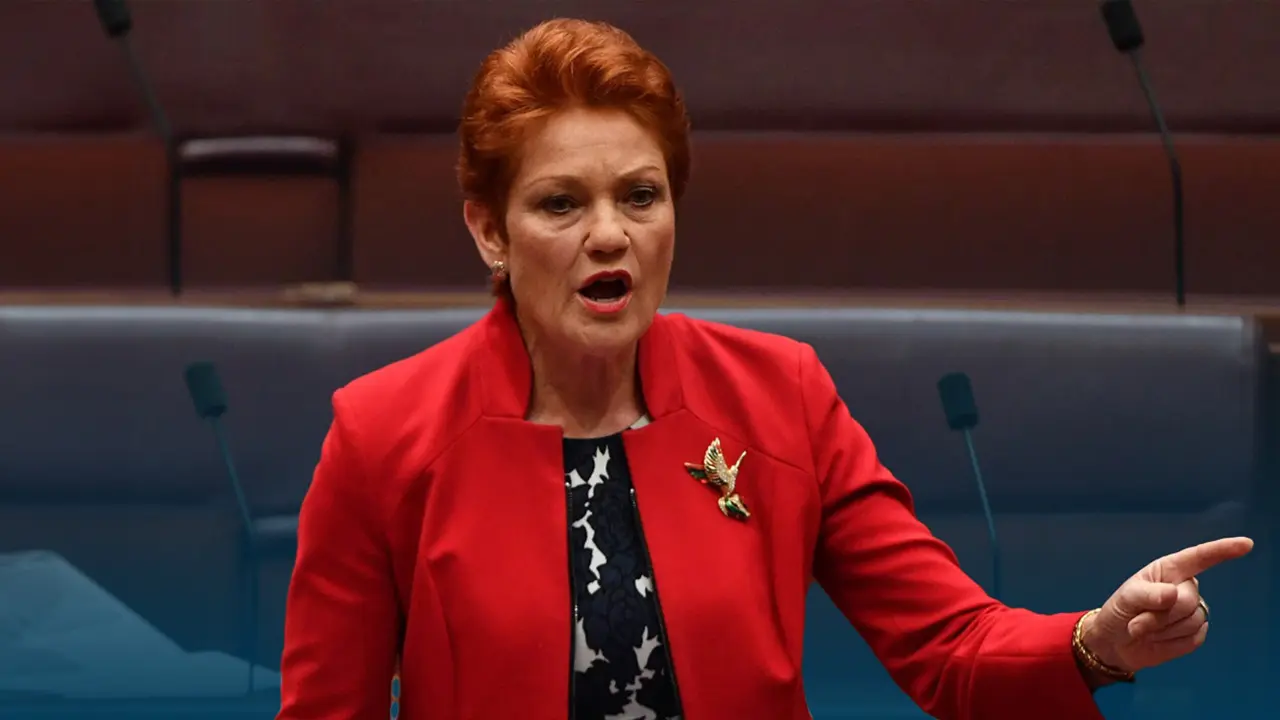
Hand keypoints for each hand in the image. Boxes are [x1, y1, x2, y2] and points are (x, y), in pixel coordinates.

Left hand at [1081, 536, 1252, 673]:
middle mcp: (1185, 588)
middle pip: (1188, 600)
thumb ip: (1147, 594)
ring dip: (1161, 630)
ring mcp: (1193, 611)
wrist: (1116, 643)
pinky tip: (1157, 640)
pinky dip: (1170, 643)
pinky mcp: (1195, 634)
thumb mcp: (1126, 598)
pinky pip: (1192, 639)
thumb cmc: (1119, 611)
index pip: (1199, 558)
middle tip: (1136, 622)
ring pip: (1191, 621)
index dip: (1223, 550)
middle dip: (1160, 615)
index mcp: (1169, 570)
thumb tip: (1173, 594)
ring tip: (1143, 629)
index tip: (1246, 544)